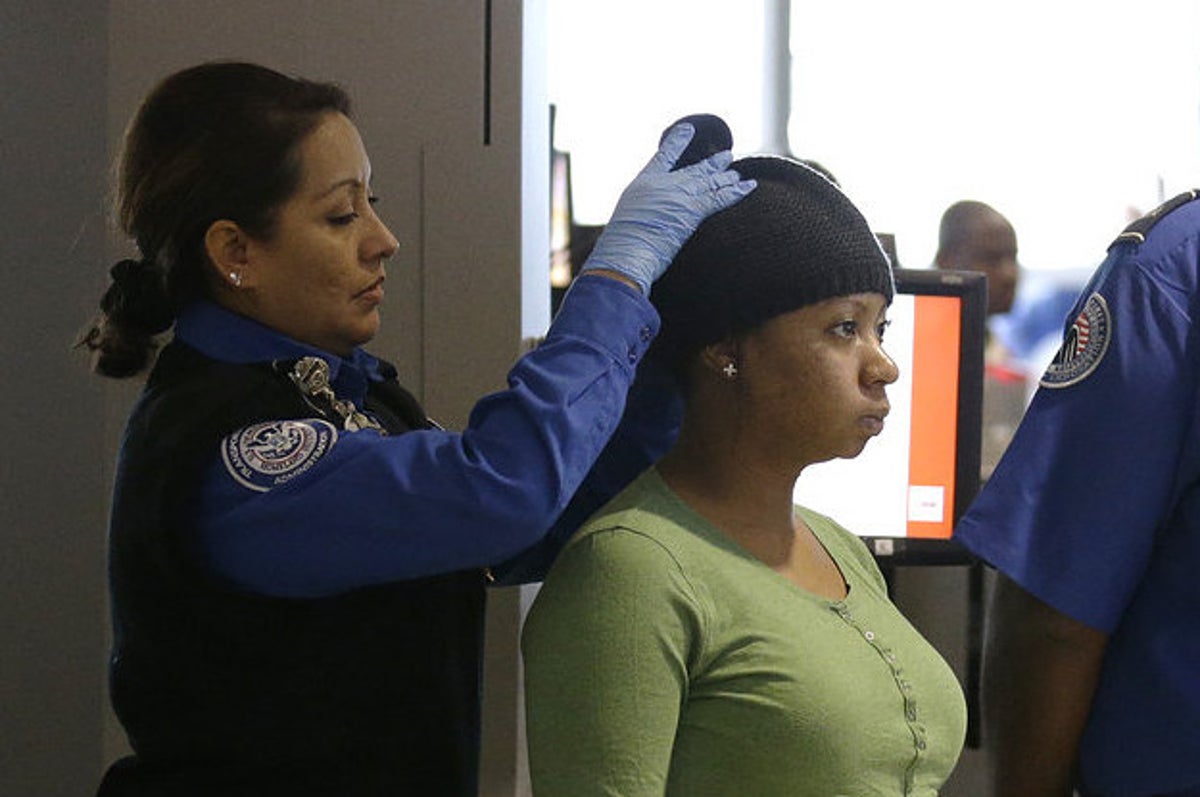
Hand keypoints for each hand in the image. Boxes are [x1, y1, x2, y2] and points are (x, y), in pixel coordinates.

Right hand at [580, 123, 755, 293]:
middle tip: (726, 156)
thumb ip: (642, 210)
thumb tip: (648, 218)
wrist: (628, 249)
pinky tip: (749, 185)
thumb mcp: (625, 217)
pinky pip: (721, 198)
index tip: (688, 130)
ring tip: (737, 172)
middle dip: (713, 163)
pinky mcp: (695, 210)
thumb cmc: (622, 241)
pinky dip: (737, 191)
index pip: (664, 156)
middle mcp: (667, 184)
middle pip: (695, 169)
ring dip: (727, 176)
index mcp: (646, 181)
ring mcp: (682, 195)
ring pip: (711, 181)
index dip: (678, 142)